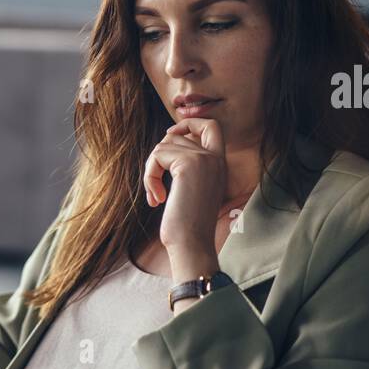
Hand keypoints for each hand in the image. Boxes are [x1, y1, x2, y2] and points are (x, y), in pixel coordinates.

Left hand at [142, 117, 227, 259]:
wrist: (192, 244)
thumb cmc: (186, 225)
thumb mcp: (191, 189)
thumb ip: (187, 166)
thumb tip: (169, 139)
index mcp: (219, 164)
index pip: (212, 126)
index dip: (189, 124)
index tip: (170, 136)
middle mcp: (215, 158)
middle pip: (178, 134)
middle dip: (160, 152)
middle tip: (155, 176)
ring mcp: (204, 158)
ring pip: (163, 146)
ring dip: (151, 171)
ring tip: (155, 195)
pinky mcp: (190, 163)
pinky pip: (157, 156)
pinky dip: (150, 177)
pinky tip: (156, 199)